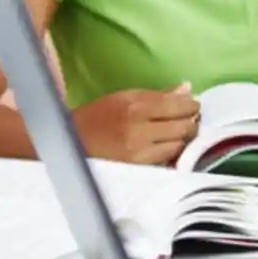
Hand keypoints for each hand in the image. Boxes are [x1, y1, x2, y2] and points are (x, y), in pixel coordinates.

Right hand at [72, 83, 199, 164]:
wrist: (66, 145)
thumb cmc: (95, 118)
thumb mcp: (123, 98)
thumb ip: (157, 95)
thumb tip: (186, 88)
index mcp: (136, 105)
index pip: (178, 105)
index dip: (191, 106)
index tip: (191, 106)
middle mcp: (140, 128)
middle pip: (184, 126)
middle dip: (191, 122)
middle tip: (188, 121)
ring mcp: (140, 152)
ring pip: (179, 145)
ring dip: (182, 140)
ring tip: (175, 136)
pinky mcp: (138, 169)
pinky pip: (167, 161)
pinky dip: (171, 155)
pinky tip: (165, 150)